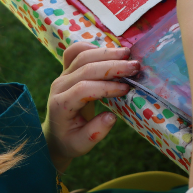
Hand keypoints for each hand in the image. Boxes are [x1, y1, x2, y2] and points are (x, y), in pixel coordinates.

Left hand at [43, 43, 134, 172]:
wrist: (56, 133)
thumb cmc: (71, 140)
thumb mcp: (81, 145)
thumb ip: (95, 133)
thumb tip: (111, 117)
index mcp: (61, 105)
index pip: (83, 89)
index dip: (106, 87)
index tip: (126, 89)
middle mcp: (59, 86)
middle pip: (85, 67)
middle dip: (112, 65)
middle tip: (135, 66)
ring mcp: (62, 75)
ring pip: (82, 55)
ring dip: (107, 53)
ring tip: (128, 54)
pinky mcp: (66, 69)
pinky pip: (75, 51)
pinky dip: (92, 47)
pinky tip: (109, 51)